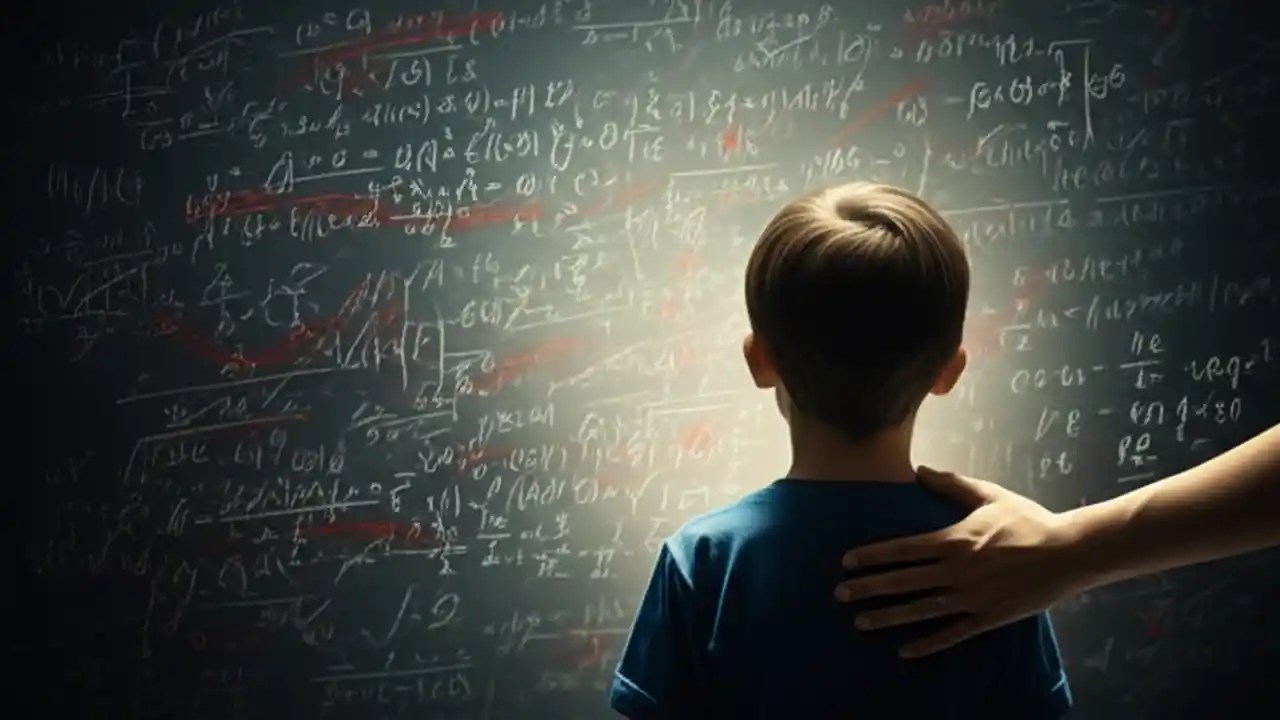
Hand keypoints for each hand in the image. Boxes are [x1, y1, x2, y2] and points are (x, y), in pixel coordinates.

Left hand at [833, 467, 1088, 657]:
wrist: (1068, 552)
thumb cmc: (1028, 520)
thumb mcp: (988, 495)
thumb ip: (952, 483)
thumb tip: (920, 469)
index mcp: (954, 540)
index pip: (903, 549)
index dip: (872, 556)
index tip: (846, 562)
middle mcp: (957, 570)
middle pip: (904, 580)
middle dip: (869, 588)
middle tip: (839, 594)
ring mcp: (972, 597)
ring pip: (921, 609)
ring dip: (888, 617)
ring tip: (860, 623)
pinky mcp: (988, 617)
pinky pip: (952, 634)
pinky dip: (928, 644)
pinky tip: (904, 651)